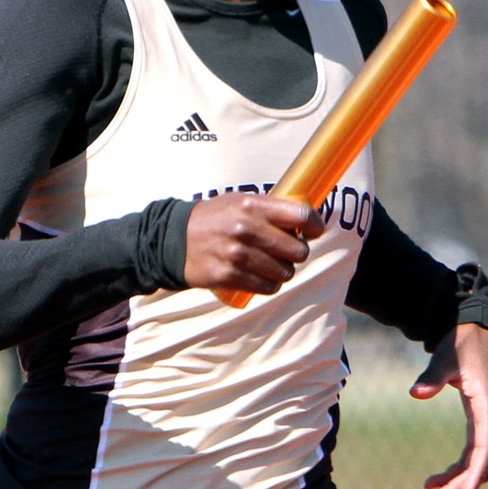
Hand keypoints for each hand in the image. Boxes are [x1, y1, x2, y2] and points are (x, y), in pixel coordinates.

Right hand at [184, 194, 324, 294]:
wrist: (173, 239)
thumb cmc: (213, 219)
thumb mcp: (239, 202)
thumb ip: (269, 209)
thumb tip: (305, 220)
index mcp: (252, 206)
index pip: (300, 216)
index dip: (314, 226)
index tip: (313, 231)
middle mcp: (247, 230)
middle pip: (298, 250)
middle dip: (296, 252)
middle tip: (286, 251)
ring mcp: (238, 255)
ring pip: (285, 272)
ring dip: (282, 271)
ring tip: (270, 264)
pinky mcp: (230, 276)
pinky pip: (268, 287)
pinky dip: (269, 284)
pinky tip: (261, 277)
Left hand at [409, 323, 487, 488]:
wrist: (477, 333)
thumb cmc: (462, 344)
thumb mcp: (446, 357)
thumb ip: (432, 375)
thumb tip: (416, 393)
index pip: (486, 447)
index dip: (476, 473)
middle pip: (479, 465)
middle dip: (455, 488)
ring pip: (475, 466)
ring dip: (453, 485)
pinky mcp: (479, 425)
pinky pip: (470, 457)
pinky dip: (454, 471)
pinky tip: (431, 481)